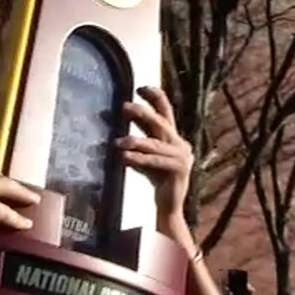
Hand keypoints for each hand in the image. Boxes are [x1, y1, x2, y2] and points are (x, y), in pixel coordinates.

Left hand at [116, 86, 193, 244]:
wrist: (169, 206)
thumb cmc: (156, 178)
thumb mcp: (145, 155)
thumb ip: (136, 141)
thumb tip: (112, 124)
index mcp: (173, 137)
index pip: (167, 111)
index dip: (156, 97)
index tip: (140, 88)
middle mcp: (180, 144)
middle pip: (161, 123)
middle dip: (142, 113)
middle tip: (123, 107)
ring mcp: (182, 157)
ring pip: (156, 144)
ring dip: (135, 141)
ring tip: (117, 142)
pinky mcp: (179, 171)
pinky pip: (155, 162)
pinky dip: (138, 159)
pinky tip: (124, 157)